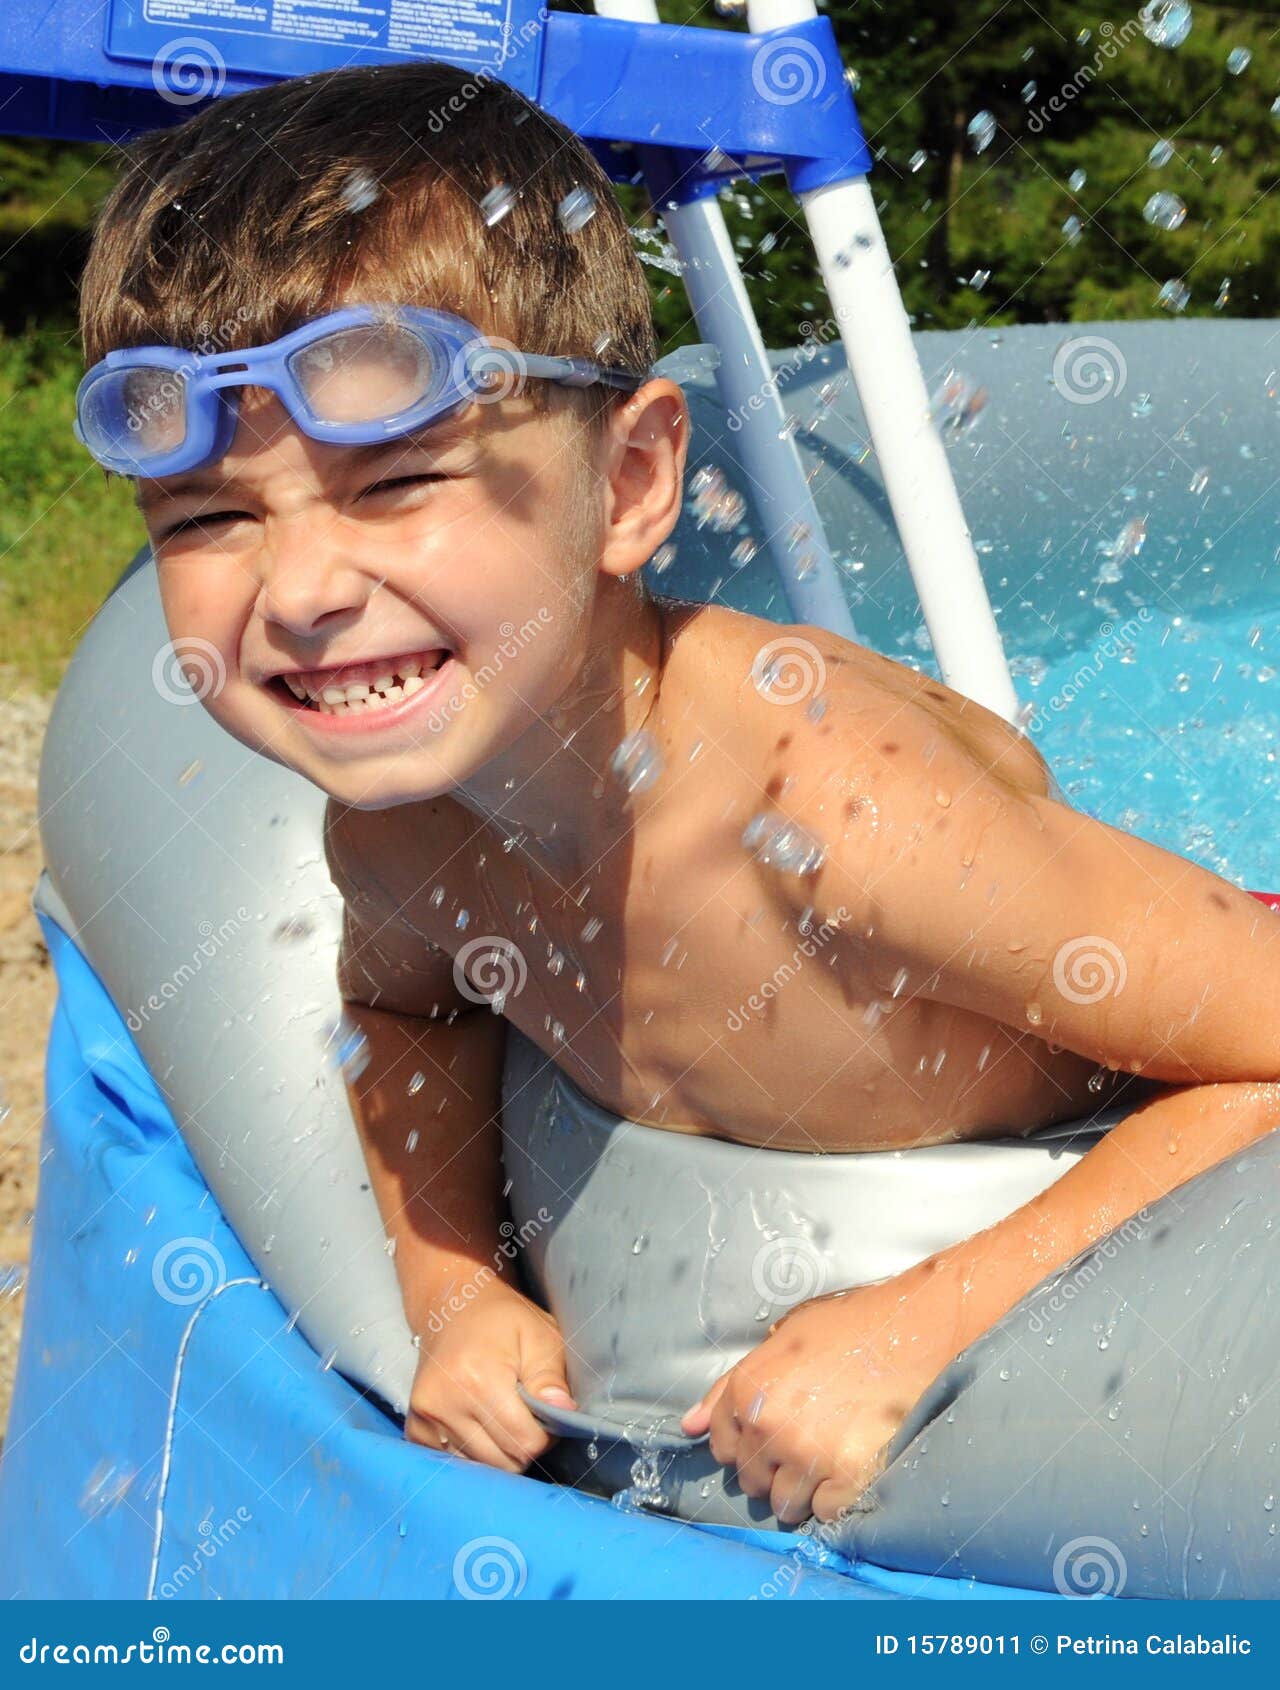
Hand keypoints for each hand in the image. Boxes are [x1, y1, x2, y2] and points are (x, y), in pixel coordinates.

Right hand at [407, 1282, 576, 1472]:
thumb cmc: (502, 1320)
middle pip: (502, 1462)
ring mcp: (426, 1416)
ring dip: (498, 1452)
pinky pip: (452, 1461)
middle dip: (523, 1446)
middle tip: (526, 1415)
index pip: (525, 1442)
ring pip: (478, 1467)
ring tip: (502, 1416)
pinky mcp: (415, 1426)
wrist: (453, 1307)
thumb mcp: (539, 1335)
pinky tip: (478, 1424)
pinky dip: (472, 1452)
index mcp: (480, 1378)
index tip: (545, 1414)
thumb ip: (551, 1378)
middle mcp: (446, 1402)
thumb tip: (564, 1413)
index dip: (545, 1435)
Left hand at [680, 1260, 964, 1526]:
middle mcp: (769, 1425)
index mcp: (748, 1389)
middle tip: (809, 1440)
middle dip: (774, 1468)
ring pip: (786, 1505)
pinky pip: (825, 1513)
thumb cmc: (849, 1329)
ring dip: (804, 1489)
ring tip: (829, 1453)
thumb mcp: (781, 1342)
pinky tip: (850, 1463)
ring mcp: (807, 1454)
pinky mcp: (846, 1477)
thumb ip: (728, 1388)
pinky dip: (837, 1498)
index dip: (747, 1443)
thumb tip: (688, 1425)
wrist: (913, 1331)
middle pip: (752, 1481)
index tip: (771, 1434)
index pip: (722, 1448)